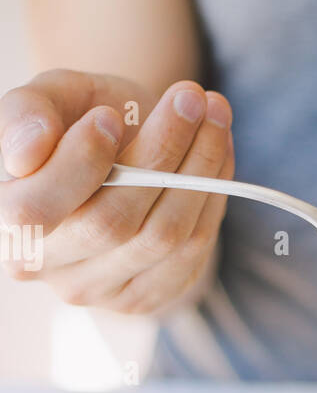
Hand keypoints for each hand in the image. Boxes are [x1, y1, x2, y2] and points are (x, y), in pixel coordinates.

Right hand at [0, 70, 231, 313]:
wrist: (115, 160)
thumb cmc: (75, 123)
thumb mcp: (48, 99)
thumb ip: (27, 112)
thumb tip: (26, 152)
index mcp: (4, 217)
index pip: (36, 209)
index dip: (79, 164)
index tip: (111, 116)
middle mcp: (41, 265)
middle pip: (110, 223)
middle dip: (160, 151)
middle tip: (189, 96)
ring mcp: (93, 289)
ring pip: (160, 236)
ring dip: (200, 167)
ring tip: (215, 110)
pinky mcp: (142, 296)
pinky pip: (191, 250)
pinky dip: (214, 194)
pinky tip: (219, 151)